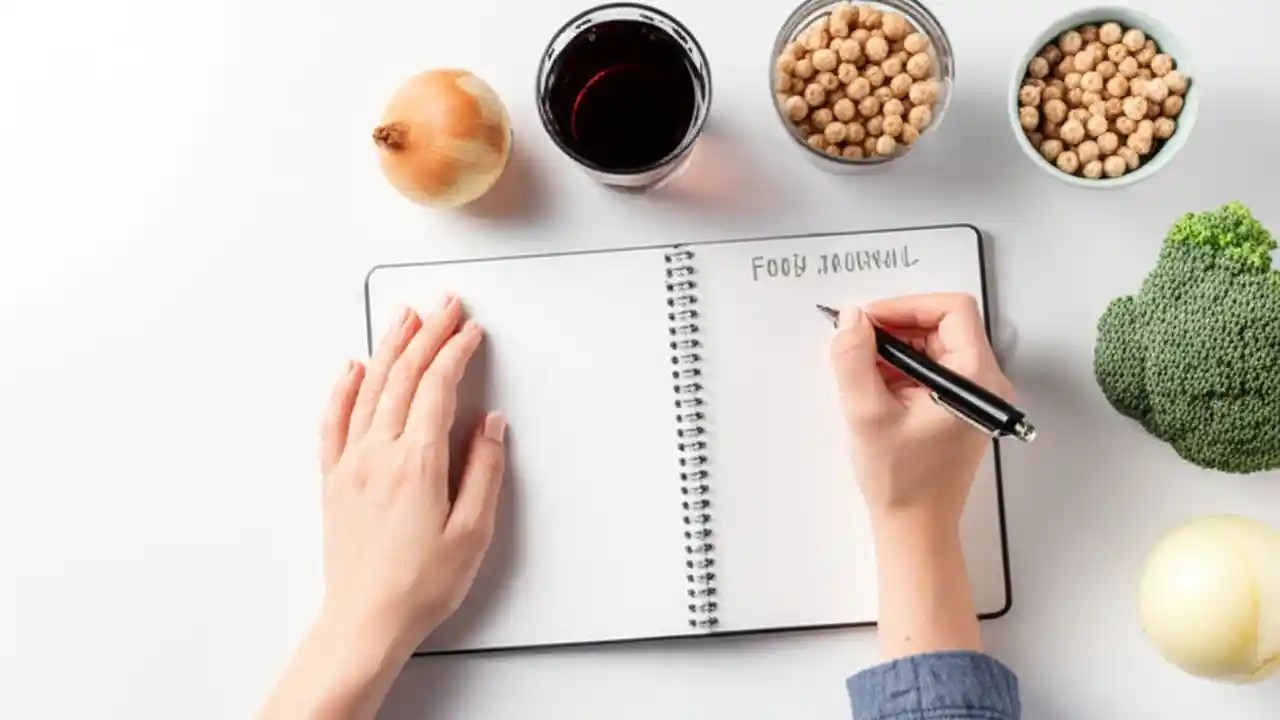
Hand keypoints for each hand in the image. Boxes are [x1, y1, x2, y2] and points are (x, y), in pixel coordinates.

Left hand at [320, 296, 505, 646]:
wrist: (364, 620)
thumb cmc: (418, 585)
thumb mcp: (473, 532)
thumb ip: (484, 471)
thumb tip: (490, 425)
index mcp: (417, 462)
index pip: (437, 387)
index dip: (456, 351)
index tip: (471, 331)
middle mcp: (379, 454)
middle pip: (404, 375)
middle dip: (428, 333)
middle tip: (446, 306)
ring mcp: (351, 463)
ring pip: (370, 388)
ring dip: (390, 346)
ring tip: (406, 318)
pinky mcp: (334, 479)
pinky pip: (334, 420)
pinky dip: (344, 387)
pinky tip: (352, 368)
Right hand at [828, 293, 1012, 527]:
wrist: (916, 525)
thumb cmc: (903, 482)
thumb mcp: (867, 414)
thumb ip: (854, 359)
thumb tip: (851, 318)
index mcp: (975, 379)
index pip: (952, 310)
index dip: (906, 306)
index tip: (870, 320)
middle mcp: (984, 383)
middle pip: (943, 324)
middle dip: (896, 327)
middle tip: (859, 343)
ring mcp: (974, 394)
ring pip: (935, 343)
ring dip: (896, 348)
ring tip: (865, 372)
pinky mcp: (961, 404)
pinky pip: (932, 366)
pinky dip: (901, 368)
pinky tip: (877, 388)